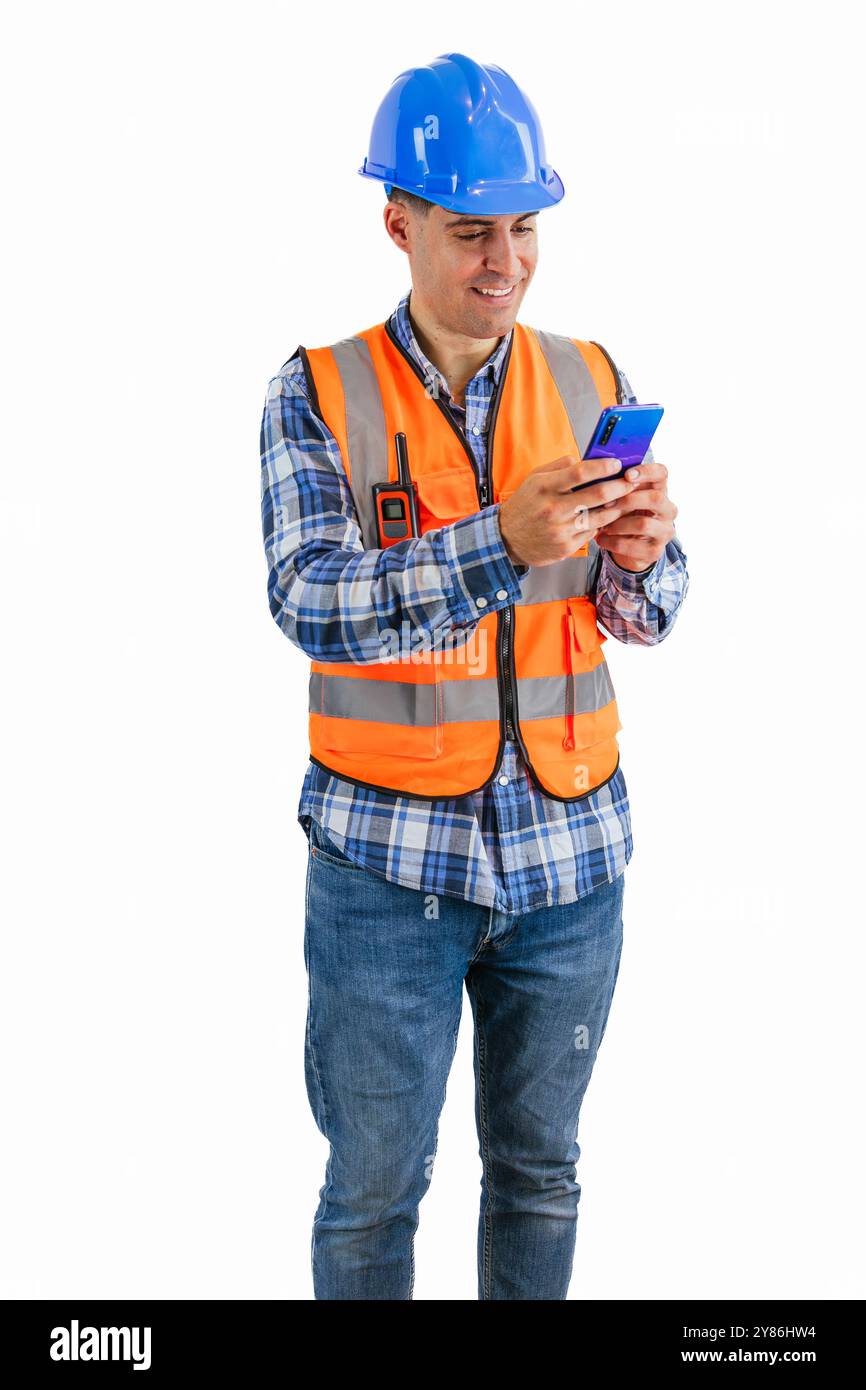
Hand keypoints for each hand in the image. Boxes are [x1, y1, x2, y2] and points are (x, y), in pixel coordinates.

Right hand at [498, 455, 643, 567]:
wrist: (506, 539)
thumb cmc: (524, 505)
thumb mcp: (534, 479)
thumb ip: (559, 466)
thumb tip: (585, 459)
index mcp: (544, 487)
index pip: (580, 472)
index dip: (603, 467)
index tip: (617, 463)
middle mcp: (553, 509)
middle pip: (597, 495)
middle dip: (620, 486)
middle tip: (631, 481)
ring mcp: (560, 530)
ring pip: (600, 516)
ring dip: (616, 506)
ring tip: (624, 499)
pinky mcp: (566, 547)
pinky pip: (592, 532)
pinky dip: (601, 523)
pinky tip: (605, 516)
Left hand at [593, 461, 676, 572]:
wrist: (628, 548)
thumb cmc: (624, 517)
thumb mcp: (622, 499)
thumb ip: (617, 487)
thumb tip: (598, 473)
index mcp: (660, 491)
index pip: (662, 473)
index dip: (646, 471)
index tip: (627, 474)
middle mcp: (668, 510)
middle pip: (655, 498)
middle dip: (628, 500)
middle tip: (607, 504)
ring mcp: (664, 532)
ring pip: (643, 524)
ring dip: (618, 524)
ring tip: (603, 526)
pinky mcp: (655, 551)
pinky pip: (633, 545)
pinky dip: (613, 542)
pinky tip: (602, 539)